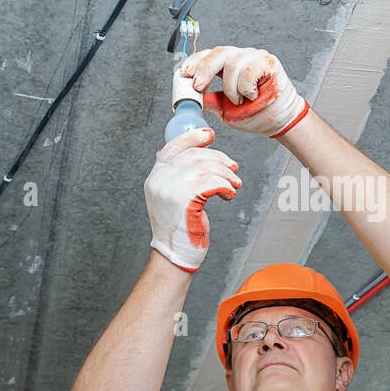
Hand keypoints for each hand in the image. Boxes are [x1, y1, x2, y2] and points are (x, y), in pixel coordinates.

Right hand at [143, 127, 241, 271]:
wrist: (174, 255)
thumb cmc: (179, 227)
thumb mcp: (171, 197)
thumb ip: (176, 176)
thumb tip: (193, 153)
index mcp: (155, 176)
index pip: (173, 147)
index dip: (193, 138)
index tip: (210, 135)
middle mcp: (159, 180)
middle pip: (195, 156)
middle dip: (219, 160)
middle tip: (234, 169)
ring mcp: (170, 189)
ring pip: (206, 168)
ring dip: (226, 175)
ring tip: (234, 185)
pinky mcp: (185, 200)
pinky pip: (212, 182)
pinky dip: (226, 186)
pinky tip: (229, 195)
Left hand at [181, 46, 309, 137]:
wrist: (278, 121)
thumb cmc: (254, 113)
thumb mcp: (224, 110)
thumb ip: (209, 100)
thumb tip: (189, 97)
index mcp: (228, 65)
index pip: (209, 55)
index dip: (195, 62)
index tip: (184, 74)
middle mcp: (241, 57)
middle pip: (219, 52)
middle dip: (204, 69)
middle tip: (198, 86)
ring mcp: (255, 57)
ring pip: (233, 63)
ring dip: (231, 87)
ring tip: (239, 100)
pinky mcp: (269, 62)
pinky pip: (249, 69)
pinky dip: (246, 87)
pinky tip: (252, 95)